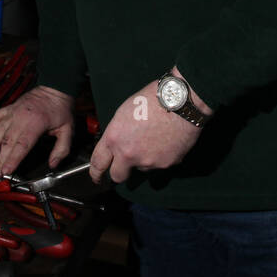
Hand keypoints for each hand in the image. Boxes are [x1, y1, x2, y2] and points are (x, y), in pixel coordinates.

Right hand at [0, 85, 74, 177]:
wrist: (54, 88)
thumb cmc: (60, 108)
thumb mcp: (68, 129)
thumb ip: (62, 149)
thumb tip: (53, 164)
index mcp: (36, 123)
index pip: (22, 145)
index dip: (13, 159)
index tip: (6, 170)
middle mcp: (21, 117)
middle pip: (7, 142)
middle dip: (1, 159)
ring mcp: (13, 112)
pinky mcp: (8, 108)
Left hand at [89, 72, 206, 184]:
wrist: (180, 101)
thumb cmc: (152, 99)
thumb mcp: (124, 112)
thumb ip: (118, 133)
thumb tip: (118, 144)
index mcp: (114, 138)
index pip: (98, 163)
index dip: (95, 173)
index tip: (96, 176)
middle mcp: (128, 154)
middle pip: (117, 176)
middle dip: (120, 171)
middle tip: (126, 164)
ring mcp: (148, 161)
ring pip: (142, 168)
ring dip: (145, 159)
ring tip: (155, 138)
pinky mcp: (165, 164)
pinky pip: (160, 164)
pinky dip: (162, 156)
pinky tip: (167, 140)